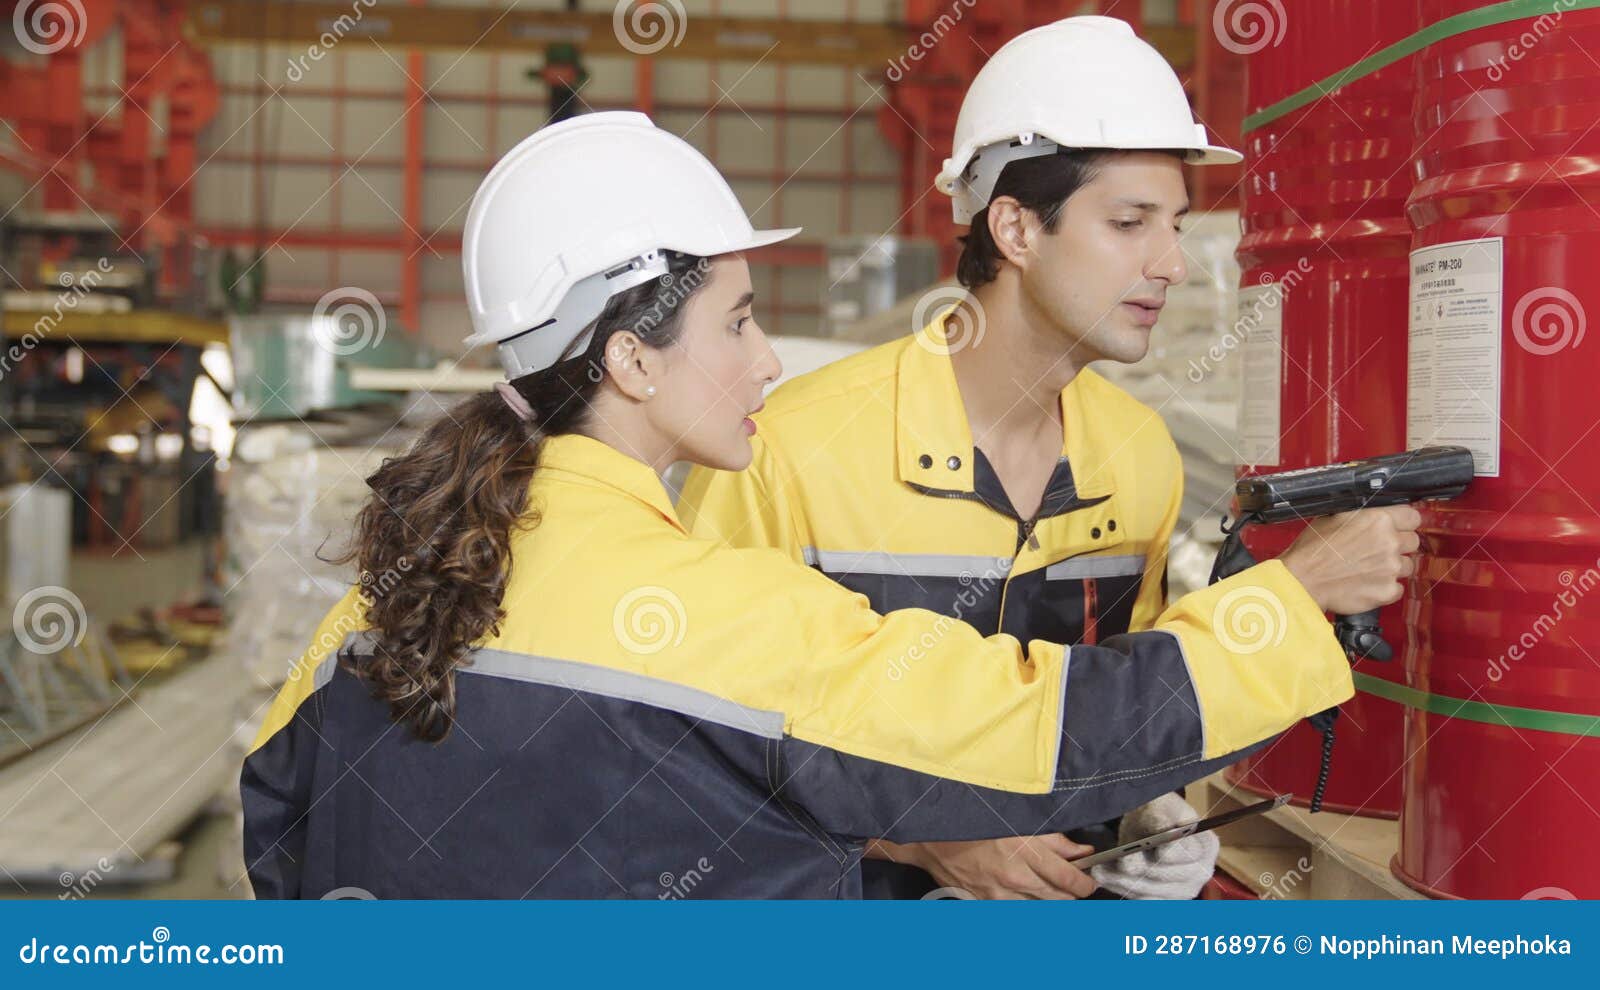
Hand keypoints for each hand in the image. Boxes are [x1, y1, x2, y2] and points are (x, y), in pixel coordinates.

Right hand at [897, 834, 1097, 898]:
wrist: (934, 835)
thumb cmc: (974, 821)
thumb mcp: (1019, 821)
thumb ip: (1054, 839)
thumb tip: (1079, 850)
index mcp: (1027, 854)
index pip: (1069, 879)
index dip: (1085, 883)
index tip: (1088, 881)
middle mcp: (1016, 878)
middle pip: (1058, 899)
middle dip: (1071, 894)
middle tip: (1074, 886)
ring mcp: (999, 895)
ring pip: (1039, 910)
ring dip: (1049, 903)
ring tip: (1051, 892)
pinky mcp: (985, 904)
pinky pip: (1014, 912)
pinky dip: (1025, 907)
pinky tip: (1025, 898)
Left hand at [1090, 794, 1217, 899]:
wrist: (1149, 826)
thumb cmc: (1158, 812)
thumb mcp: (1161, 805)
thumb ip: (1162, 816)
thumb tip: (1162, 829)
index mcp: (1205, 846)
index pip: (1188, 855)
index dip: (1170, 854)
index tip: (1155, 850)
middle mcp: (1199, 873)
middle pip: (1167, 877)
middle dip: (1141, 869)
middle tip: (1120, 862)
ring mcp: (1181, 890)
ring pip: (1150, 891)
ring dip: (1123, 881)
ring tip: (1099, 870)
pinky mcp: (1161, 898)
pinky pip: (1139, 898)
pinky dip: (1119, 887)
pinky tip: (1102, 876)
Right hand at [1278, 505, 1422, 614]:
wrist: (1302, 581)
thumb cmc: (1312, 551)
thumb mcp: (1333, 517)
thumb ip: (1362, 514)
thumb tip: (1374, 511)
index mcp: (1378, 520)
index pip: (1413, 516)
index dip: (1404, 522)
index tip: (1399, 527)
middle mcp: (1389, 542)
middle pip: (1413, 541)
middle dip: (1398, 545)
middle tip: (1377, 550)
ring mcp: (1390, 568)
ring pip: (1407, 565)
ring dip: (1393, 566)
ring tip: (1370, 568)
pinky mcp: (1387, 591)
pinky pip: (1398, 588)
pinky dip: (1386, 587)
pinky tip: (1368, 583)